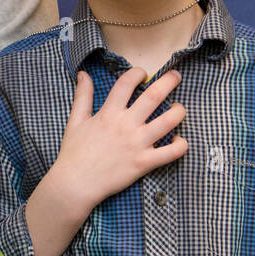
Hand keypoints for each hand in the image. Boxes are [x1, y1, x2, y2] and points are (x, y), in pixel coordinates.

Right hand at [51, 67, 187, 212]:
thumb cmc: (74, 153)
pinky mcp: (144, 162)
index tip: (142, 74)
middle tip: (176, 76)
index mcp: (109, 113)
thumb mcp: (75, 121)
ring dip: (179, 111)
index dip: (137, 73)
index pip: (126, 83)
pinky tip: (179, 140)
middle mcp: (126, 125)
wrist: (76, 183)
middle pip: (154, 96)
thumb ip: (82, 96)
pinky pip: (171, 152)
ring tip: (179, 108)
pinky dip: (181, 145)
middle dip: (169, 81)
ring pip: (169, 121)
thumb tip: (83, 74)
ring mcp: (137, 144)